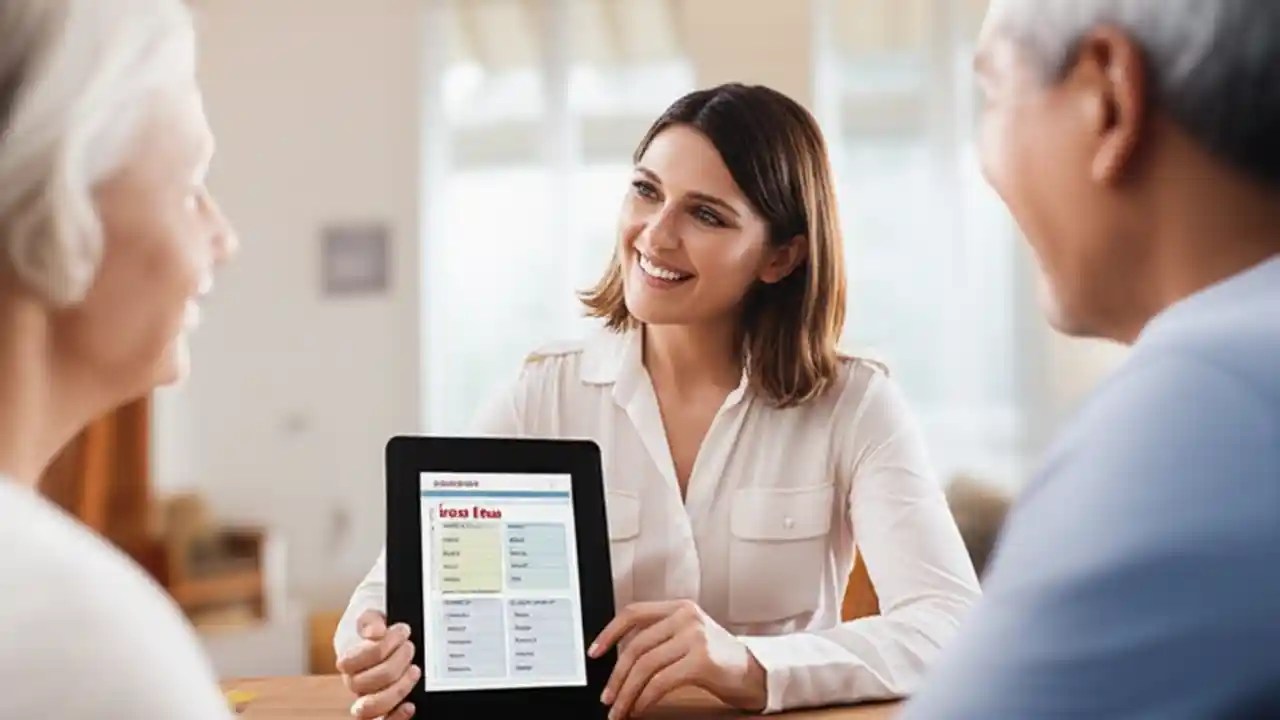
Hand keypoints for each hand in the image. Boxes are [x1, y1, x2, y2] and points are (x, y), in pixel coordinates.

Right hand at [335, 609, 420, 718]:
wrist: (395, 632)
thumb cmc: (383, 623)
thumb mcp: (376, 612)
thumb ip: (372, 619)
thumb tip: (375, 632)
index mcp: (348, 659)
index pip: (350, 662)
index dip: (378, 648)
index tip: (402, 630)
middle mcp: (355, 681)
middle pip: (363, 684)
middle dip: (393, 663)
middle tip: (409, 647)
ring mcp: (369, 697)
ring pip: (371, 707)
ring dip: (397, 689)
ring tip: (414, 670)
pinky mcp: (386, 708)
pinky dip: (396, 717)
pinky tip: (410, 705)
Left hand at [588, 599, 766, 718]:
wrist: (756, 673)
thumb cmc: (720, 660)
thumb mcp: (690, 638)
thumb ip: (661, 638)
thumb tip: (621, 661)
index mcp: (680, 607)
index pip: (634, 613)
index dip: (609, 632)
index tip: (594, 653)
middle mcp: (686, 617)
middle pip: (636, 646)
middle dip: (616, 676)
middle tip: (607, 697)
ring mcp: (694, 637)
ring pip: (645, 666)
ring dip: (627, 692)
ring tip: (621, 709)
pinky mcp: (701, 661)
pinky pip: (661, 682)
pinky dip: (645, 698)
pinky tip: (641, 708)